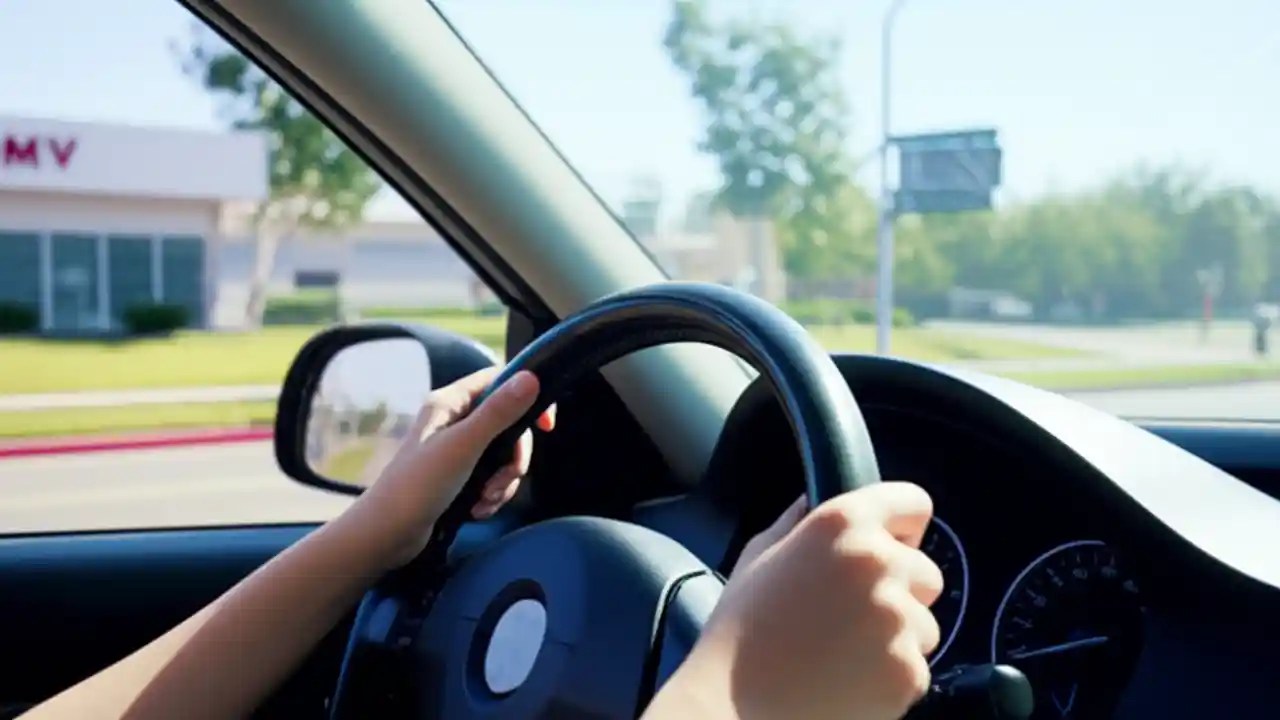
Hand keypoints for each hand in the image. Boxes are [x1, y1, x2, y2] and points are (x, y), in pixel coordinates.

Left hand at [347, 367, 554, 568]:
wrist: (386, 535)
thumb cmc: (418, 486)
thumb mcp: (464, 446)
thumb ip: (498, 412)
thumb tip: (531, 378)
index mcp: (450, 403)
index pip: (498, 381)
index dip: (526, 396)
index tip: (546, 426)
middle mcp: (453, 421)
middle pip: (508, 424)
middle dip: (513, 457)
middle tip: (504, 480)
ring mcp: (455, 450)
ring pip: (502, 455)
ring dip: (503, 481)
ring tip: (485, 501)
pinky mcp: (457, 477)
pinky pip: (491, 477)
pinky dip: (492, 495)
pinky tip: (478, 510)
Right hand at [649, 483, 941, 719]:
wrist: (736, 707)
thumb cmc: (740, 633)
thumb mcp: (760, 555)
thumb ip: (800, 522)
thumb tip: (819, 501)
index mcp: (842, 524)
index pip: (914, 503)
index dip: (902, 526)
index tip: (891, 545)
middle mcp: (879, 563)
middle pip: (926, 571)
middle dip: (901, 590)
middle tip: (852, 613)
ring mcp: (898, 619)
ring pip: (925, 624)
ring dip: (897, 636)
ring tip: (843, 651)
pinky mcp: (909, 671)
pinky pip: (917, 667)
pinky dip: (890, 676)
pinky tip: (847, 678)